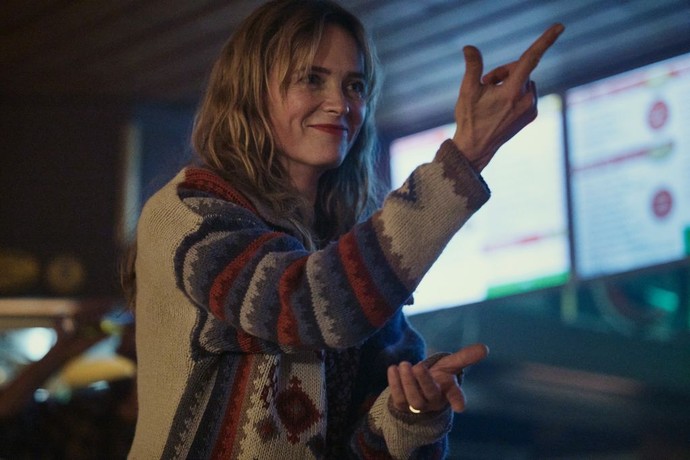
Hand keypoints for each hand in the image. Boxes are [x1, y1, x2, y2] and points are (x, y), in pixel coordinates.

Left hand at [387, 343, 488, 413]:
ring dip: (407, 382)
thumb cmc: (437, 376)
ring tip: (404, 364)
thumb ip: (465, 357)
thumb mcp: (449, 365)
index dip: (458, 400)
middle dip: (424, 382)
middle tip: (418, 367)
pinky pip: (398, 398)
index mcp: (448, 391)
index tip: (460, 407)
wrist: (416, 388)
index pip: (455, 396)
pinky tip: (393, 369)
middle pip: (430, 395)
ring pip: (413, 399)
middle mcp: (433, 400)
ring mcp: (417, 405)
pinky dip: (394, 384)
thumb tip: (485, 348)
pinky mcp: (402, 405)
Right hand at [453, 23, 564, 170]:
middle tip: (485, 84)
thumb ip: (472, 66)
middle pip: (520, 69)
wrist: (477, 148)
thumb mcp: (467, 91)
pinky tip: (501, 106)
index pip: (529, 59)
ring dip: (509, 82)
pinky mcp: (532, 114)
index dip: (544, 41)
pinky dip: (516, 93)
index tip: (559, 26)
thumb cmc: (470, 118)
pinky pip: (527, 92)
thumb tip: (469, 47)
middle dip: (503, 71)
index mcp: (512, 92)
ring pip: (524, 80)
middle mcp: (526, 99)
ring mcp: (531, 108)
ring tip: (492, 98)